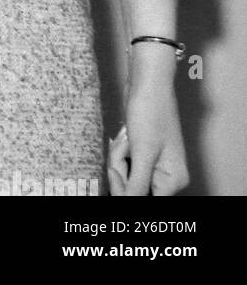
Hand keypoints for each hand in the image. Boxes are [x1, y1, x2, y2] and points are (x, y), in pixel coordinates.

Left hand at [108, 80, 187, 195]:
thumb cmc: (150, 112)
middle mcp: (166, 176)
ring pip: (125, 173)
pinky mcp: (142, 153)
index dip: (125, 189)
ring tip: (126, 135)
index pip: (143, 199)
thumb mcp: (142, 153)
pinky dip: (119, 149)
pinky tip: (125, 134)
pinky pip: (124, 161)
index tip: (113, 171)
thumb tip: (129, 204)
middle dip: (120, 166)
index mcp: (172, 181)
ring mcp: (154, 164)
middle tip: (125, 143)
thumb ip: (137, 184)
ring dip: (118, 154)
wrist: (146, 82)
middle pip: (132, 187)